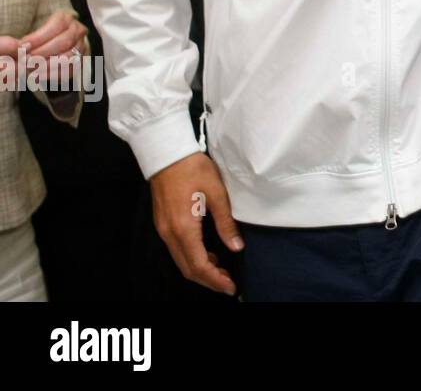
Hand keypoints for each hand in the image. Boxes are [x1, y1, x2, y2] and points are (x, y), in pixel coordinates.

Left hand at [0, 10, 86, 80]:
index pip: (57, 26)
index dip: (39, 37)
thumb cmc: (40, 39)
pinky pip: (71, 69)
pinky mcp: (82, 60)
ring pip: (69, 56)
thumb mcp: (34, 33)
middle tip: (26, 61)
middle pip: (64, 41)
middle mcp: (78, 30)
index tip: (23, 47)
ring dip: (48, 65)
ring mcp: (82, 46)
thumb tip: (18, 47)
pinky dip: (54, 75)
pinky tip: (39, 76)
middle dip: (43, 53)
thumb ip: (28, 40)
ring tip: (31, 69)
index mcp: (66, 18)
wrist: (54, 45)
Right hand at [151, 153, 243, 294]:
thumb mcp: (217, 193)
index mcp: (183, 228)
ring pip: (181, 261)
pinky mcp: (163, 225)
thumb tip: (236, 246)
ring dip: (200, 270)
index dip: (215, 279)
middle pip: (187, 269)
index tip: (231, 287)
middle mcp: (170, 234)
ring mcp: (163, 230)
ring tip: (222, 271)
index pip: (198, 265)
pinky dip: (192, 258)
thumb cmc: (193, 169)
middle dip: (208, 280)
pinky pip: (177, 250)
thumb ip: (225, 222)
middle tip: (228, 284)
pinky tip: (208, 254)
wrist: (167, 154)